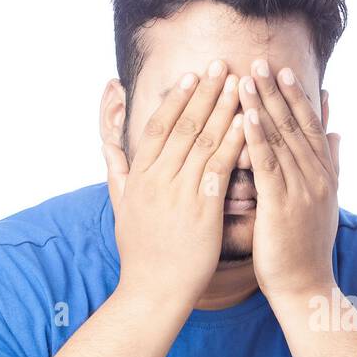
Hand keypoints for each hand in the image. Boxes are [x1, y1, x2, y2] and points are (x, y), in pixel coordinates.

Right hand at [102, 59, 245, 309]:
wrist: (152, 292)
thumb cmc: (141, 254)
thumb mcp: (121, 208)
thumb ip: (117, 172)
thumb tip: (109, 147)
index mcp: (140, 175)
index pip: (159, 126)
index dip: (176, 98)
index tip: (191, 76)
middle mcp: (157, 178)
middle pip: (183, 125)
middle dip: (203, 92)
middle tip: (221, 64)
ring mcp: (178, 192)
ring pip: (203, 140)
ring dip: (223, 109)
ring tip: (239, 84)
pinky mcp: (200, 209)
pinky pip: (219, 167)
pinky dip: (233, 142)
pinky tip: (247, 123)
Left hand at [237, 59, 340, 300]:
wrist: (306, 287)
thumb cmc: (307, 248)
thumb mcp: (325, 202)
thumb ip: (332, 165)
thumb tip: (338, 133)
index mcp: (325, 175)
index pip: (310, 128)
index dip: (297, 97)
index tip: (284, 71)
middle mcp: (317, 178)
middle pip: (295, 126)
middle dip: (278, 92)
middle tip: (261, 60)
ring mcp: (302, 190)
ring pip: (281, 140)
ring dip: (264, 105)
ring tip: (248, 77)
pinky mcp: (282, 206)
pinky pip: (268, 165)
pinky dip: (257, 138)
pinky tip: (247, 116)